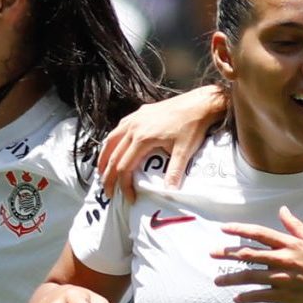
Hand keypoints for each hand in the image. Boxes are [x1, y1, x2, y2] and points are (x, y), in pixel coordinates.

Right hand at [96, 86, 225, 201]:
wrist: (200, 103)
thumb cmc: (192, 126)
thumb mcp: (184, 151)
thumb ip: (174, 173)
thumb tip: (169, 193)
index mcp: (142, 138)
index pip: (124, 167)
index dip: (124, 185)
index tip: (130, 199)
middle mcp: (133, 127)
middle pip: (112, 156)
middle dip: (108, 177)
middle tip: (108, 192)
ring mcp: (134, 118)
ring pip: (111, 140)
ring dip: (104, 158)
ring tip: (103, 173)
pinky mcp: (139, 113)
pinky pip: (119, 129)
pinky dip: (112, 142)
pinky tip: (114, 148)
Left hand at [212, 207, 302, 302]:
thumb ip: (295, 226)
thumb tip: (283, 210)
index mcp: (290, 244)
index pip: (259, 233)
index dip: (239, 229)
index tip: (223, 228)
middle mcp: (283, 259)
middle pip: (248, 254)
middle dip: (227, 253)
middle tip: (212, 253)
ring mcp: (282, 278)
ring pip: (250, 276)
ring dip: (231, 279)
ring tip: (217, 281)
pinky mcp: (284, 295)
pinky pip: (260, 296)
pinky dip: (246, 297)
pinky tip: (237, 298)